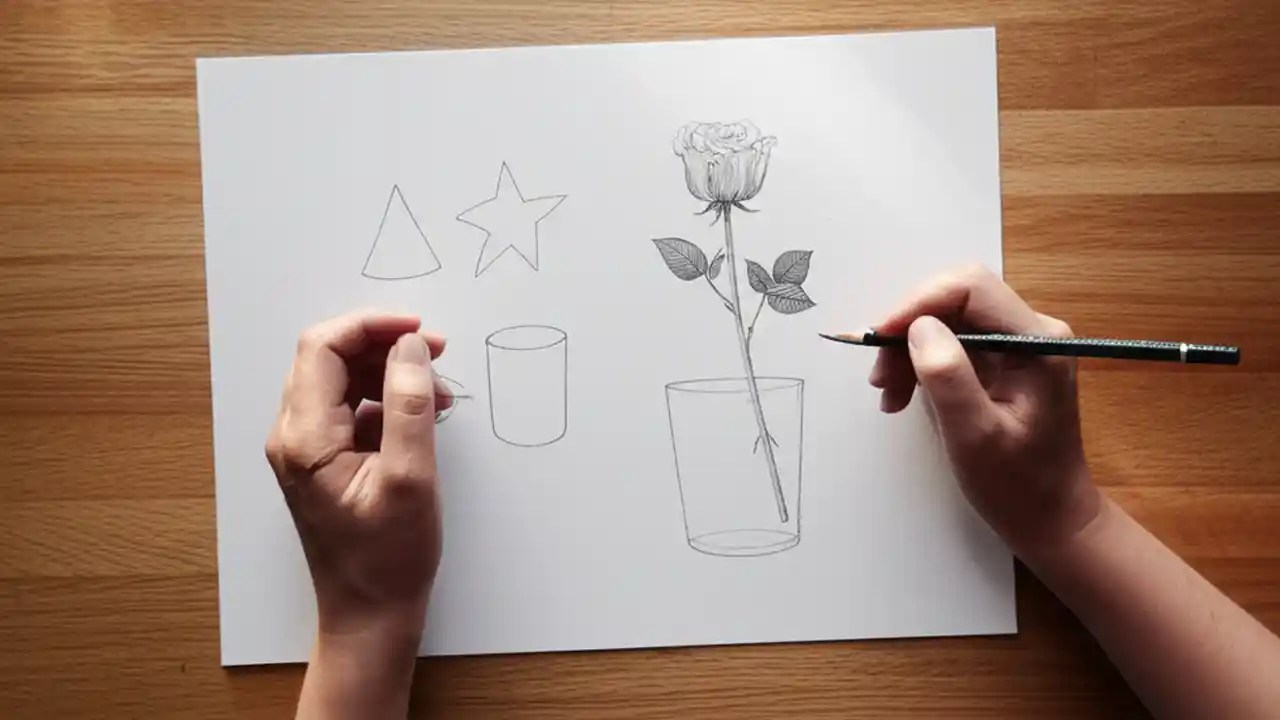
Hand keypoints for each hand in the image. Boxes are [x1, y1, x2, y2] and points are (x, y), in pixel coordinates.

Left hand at [265, 311, 450, 644]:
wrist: (369, 615)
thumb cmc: (387, 559)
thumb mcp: (411, 478)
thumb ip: (410, 406)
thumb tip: (411, 348)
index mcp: (304, 439)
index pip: (322, 348)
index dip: (370, 326)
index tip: (419, 330)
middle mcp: (292, 437)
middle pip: (327, 358)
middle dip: (383, 344)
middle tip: (436, 351)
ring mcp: (304, 449)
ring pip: (339, 380)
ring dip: (388, 371)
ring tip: (438, 390)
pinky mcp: (321, 460)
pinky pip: (348, 407)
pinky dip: (385, 399)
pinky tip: (421, 416)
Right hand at [869, 265, 1101, 555]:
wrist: (1050, 519)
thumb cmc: (1019, 486)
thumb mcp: (975, 436)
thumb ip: (948, 377)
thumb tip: (917, 328)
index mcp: (1037, 341)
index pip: (970, 288)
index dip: (918, 303)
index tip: (878, 338)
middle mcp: (1031, 331)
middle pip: (955, 300)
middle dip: (908, 330)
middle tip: (879, 378)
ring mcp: (1017, 345)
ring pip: (947, 321)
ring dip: (908, 351)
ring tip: (888, 397)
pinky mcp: (1002, 362)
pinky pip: (951, 344)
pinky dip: (920, 365)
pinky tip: (904, 397)